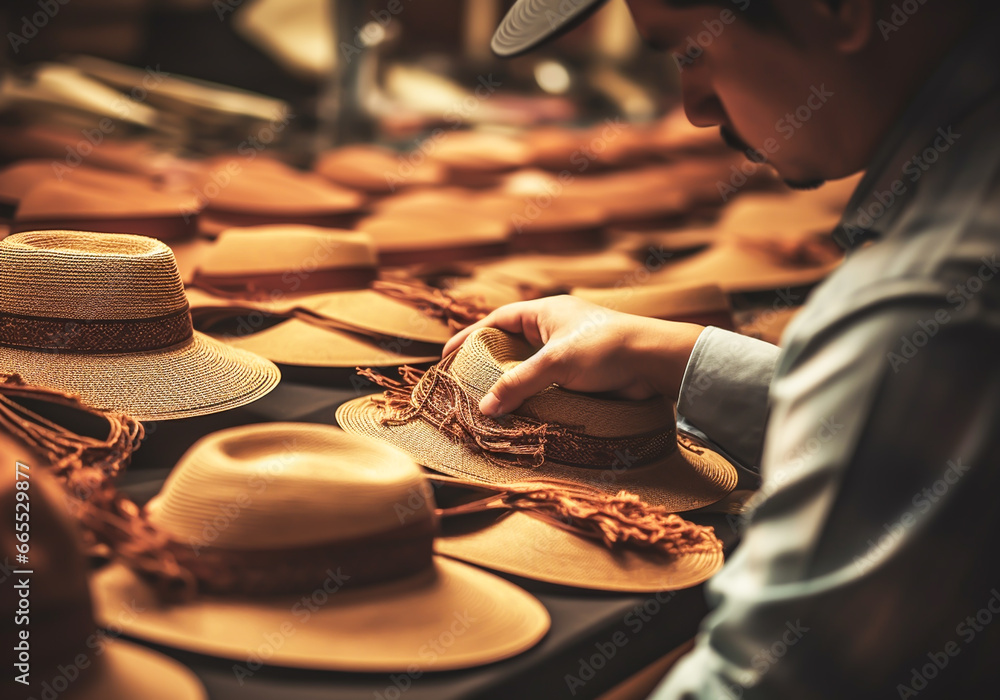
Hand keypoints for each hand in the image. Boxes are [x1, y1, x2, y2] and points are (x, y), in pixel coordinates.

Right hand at [442, 295, 704, 416]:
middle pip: (510, 343)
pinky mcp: (582, 372)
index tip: (447, 355)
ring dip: (511, 381)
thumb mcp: (555, 363)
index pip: (497, 320)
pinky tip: (521, 410)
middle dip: (487, 361)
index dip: (470, 336)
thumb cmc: (606, 349)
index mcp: (545, 312)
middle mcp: (555, 328)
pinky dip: (533, 394)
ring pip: (530, 365)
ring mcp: (569, 350)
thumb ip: (518, 384)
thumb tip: (486, 407)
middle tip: (463, 381)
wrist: (655, 361)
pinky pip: (548, 382)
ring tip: (487, 400)